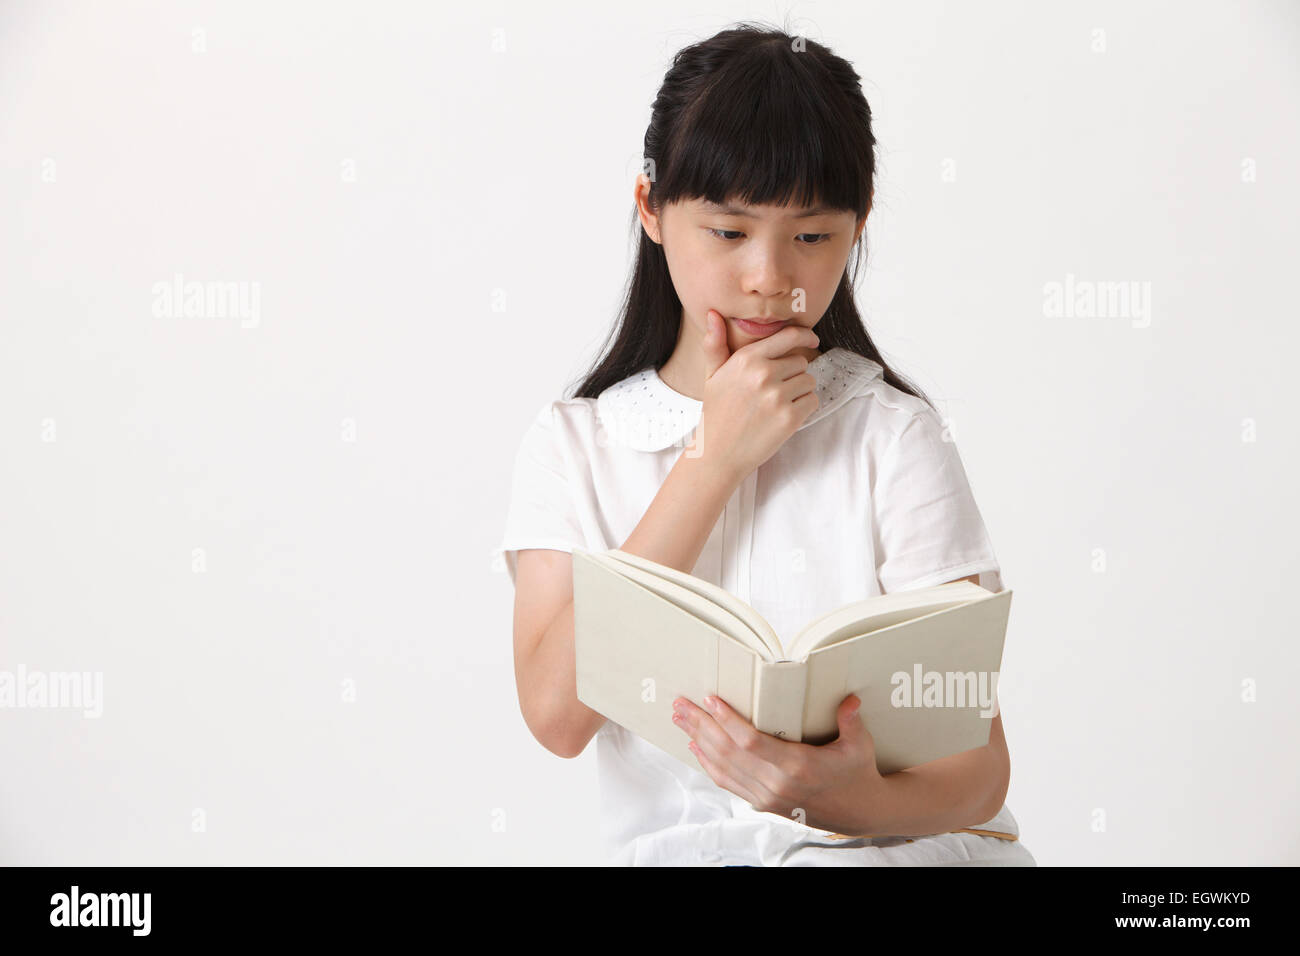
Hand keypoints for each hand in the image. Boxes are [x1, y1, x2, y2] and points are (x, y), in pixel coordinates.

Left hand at [671, 692, 887, 834]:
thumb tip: (850, 699)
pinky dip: (708, 764)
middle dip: (701, 725)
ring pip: (723, 767)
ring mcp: (767, 796)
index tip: (710, 699)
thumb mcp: (860, 745)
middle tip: (680, 704)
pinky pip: (729, 783)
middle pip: (728, 752)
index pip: (751, 742)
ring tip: (682, 719)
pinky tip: (697, 747)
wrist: (860, 813)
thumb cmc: (858, 774)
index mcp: (797, 766)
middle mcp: (777, 784)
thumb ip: (851, 720)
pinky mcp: (764, 803)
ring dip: (699, 740)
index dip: (727, 720)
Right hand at [690, 310, 820, 480]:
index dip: (805, 335)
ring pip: (809, 381)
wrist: (718, 454)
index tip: (812, 338)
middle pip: (801, 361)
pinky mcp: (790, 418)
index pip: (788, 336)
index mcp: (747, 359)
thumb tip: (713, 314)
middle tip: (773, 391)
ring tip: (776, 405)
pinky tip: (783, 416)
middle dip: (793, 374)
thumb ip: (716, 344)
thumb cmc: (717, 413)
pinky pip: (812, 401)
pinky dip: (804, 408)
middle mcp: (763, 374)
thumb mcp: (712, 376)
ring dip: (799, 392)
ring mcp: (777, 397)